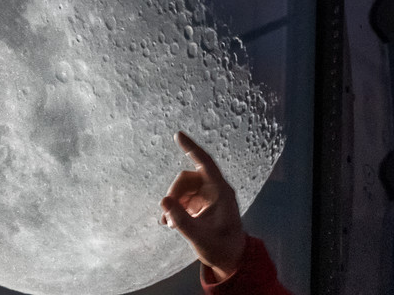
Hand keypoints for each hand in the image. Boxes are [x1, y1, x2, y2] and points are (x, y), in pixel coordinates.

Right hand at [158, 131, 247, 282]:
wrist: (230, 260)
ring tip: (167, 223)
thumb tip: (163, 200)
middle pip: (188, 178)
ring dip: (173, 202)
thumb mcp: (199, 237)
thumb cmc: (221, 248)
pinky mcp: (201, 204)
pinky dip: (175, 207)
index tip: (178, 134)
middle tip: (166, 216)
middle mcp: (215, 190)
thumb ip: (181, 220)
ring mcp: (208, 196)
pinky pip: (183, 198)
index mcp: (222, 192)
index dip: (191, 148)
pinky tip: (169, 222)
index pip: (205, 163)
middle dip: (174, 194)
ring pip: (183, 188)